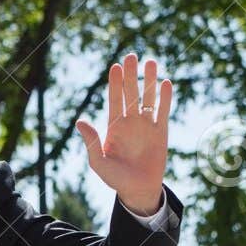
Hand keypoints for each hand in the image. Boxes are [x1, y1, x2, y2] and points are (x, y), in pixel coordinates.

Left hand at [75, 53, 171, 215]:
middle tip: (132, 55)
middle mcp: (130, 121)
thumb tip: (80, 121)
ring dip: (149, 80)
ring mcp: (146, 125)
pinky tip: (165, 83)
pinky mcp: (161, 131)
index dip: (115, 83)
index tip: (116, 66)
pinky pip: (163, 111)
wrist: (138, 190)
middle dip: (131, 75)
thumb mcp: (99, 162)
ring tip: (151, 62)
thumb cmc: (116, 179)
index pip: (115, 99)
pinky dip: (164, 98)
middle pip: (131, 92)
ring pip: (148, 97)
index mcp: (114, 126)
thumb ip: (91, 142)